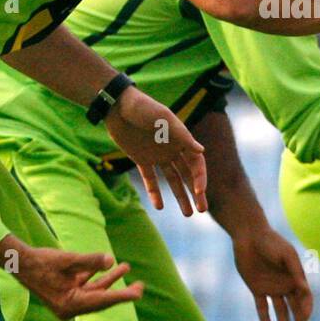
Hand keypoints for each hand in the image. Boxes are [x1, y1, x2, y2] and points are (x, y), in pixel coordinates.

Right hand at [0, 237, 143, 320]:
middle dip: (120, 291)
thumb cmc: (42, 261)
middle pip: (101, 300)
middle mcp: (70, 307)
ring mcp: (68, 301)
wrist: (20, 262)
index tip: (138, 293)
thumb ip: (90, 261)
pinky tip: (109, 266)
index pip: (102, 301)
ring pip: (95, 292)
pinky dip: (96, 277)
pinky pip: (86, 287)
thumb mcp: (68, 260)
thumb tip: (111, 261)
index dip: (122, 296)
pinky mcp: (66, 294)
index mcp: (70, 305)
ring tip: (127, 267)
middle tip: (140, 286)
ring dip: (110, 280)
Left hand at [105, 86, 207, 213]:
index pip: (196, 163)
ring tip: (188, 214)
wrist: (117, 106)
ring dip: (180, 196)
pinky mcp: (141, 159)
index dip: (200, 178)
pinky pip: (151, 179)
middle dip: (195, 193)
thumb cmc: (143, 108)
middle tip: (202, 210)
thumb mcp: (163, 119)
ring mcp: (157, 155)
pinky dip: (155, 192)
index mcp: (181, 139)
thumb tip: (202, 151)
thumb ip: (182, 135)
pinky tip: (160, 207)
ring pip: (172, 180)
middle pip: (188, 175)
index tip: (199, 192)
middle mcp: (172, 149)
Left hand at [233, 228, 312, 320]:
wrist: (249, 235)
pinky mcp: (256, 288)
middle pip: (295, 307)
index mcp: (295, 276)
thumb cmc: (271, 242)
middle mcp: (285, 283)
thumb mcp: (286, 256)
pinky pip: (262, 306)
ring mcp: (271, 287)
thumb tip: (305, 290)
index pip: (305, 297)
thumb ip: (296, 272)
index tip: (305, 318)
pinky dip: (265, 318)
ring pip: (280, 309)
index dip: (306, 308)